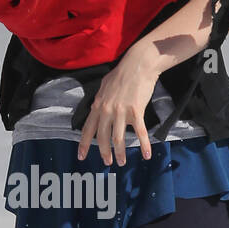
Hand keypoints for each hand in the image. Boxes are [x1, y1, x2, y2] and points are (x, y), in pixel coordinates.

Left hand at [77, 43, 159, 164]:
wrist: (138, 65)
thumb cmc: (122, 74)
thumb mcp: (104, 86)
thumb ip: (100, 100)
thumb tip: (96, 109)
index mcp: (98, 105)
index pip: (88, 129)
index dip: (84, 144)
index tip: (81, 156)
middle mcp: (107, 110)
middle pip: (102, 137)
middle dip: (104, 152)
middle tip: (107, 162)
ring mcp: (121, 111)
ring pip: (118, 138)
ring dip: (120, 153)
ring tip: (122, 162)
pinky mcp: (136, 111)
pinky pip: (140, 132)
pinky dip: (144, 145)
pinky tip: (147, 155)